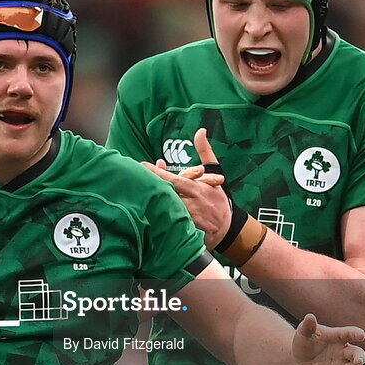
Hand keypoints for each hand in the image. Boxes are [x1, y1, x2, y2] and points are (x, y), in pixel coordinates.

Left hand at [142, 128, 232, 248]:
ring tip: (138, 196)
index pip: (174, 180)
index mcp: (198, 188)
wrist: (229, 228)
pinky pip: (172, 227)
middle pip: (168, 196)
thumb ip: (205, 153)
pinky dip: (160, 222)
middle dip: (152, 188)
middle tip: (135, 179)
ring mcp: (191, 219)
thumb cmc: (218, 199)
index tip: (142, 165)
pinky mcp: (190, 233)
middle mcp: (194, 204)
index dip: (158, 174)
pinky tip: (148, 217)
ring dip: (154, 204)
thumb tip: (200, 131)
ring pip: (168, 211)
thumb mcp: (215, 174)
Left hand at [291, 313, 364, 364]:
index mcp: (338, 337)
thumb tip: (309, 316)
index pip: (348, 334)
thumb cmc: (304, 343)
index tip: (361, 335)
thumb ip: (307, 326)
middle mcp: (344, 352)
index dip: (355, 334)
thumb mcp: (303, 334)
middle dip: (359, 357)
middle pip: (357, 353)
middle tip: (359, 361)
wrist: (298, 360)